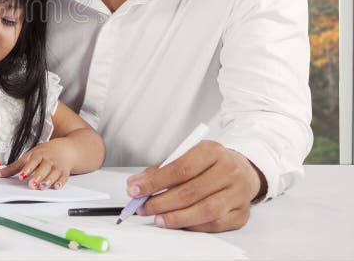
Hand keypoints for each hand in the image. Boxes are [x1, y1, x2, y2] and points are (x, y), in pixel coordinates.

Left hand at [0, 139, 72, 189]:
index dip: (27, 169)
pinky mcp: (64, 172)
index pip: (32, 161)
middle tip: (31, 184)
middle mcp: (48, 160)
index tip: (22, 176)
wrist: (65, 149)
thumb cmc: (44, 153)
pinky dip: (60, 182)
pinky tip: (56, 187)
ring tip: (42, 187)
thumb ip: (14, 167)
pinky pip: (63, 177)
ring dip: (48, 180)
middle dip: (38, 176)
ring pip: (53, 173)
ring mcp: (57, 166)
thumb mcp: (29, 157)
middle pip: (43, 168)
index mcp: (38, 155)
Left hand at [127, 140, 264, 231]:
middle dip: (161, 202)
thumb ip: (161, 170)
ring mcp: (238, 193)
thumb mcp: (187, 156)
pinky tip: (178, 223)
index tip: (135, 189)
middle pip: (190, 192)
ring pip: (204, 210)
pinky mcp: (241, 213)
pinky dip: (193, 226)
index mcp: (212, 151)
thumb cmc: (209, 164)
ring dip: (176, 217)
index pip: (179, 169)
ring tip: (158, 218)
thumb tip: (136, 184)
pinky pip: (215, 224)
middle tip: (143, 207)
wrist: (242, 170)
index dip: (154, 182)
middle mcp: (228, 170)